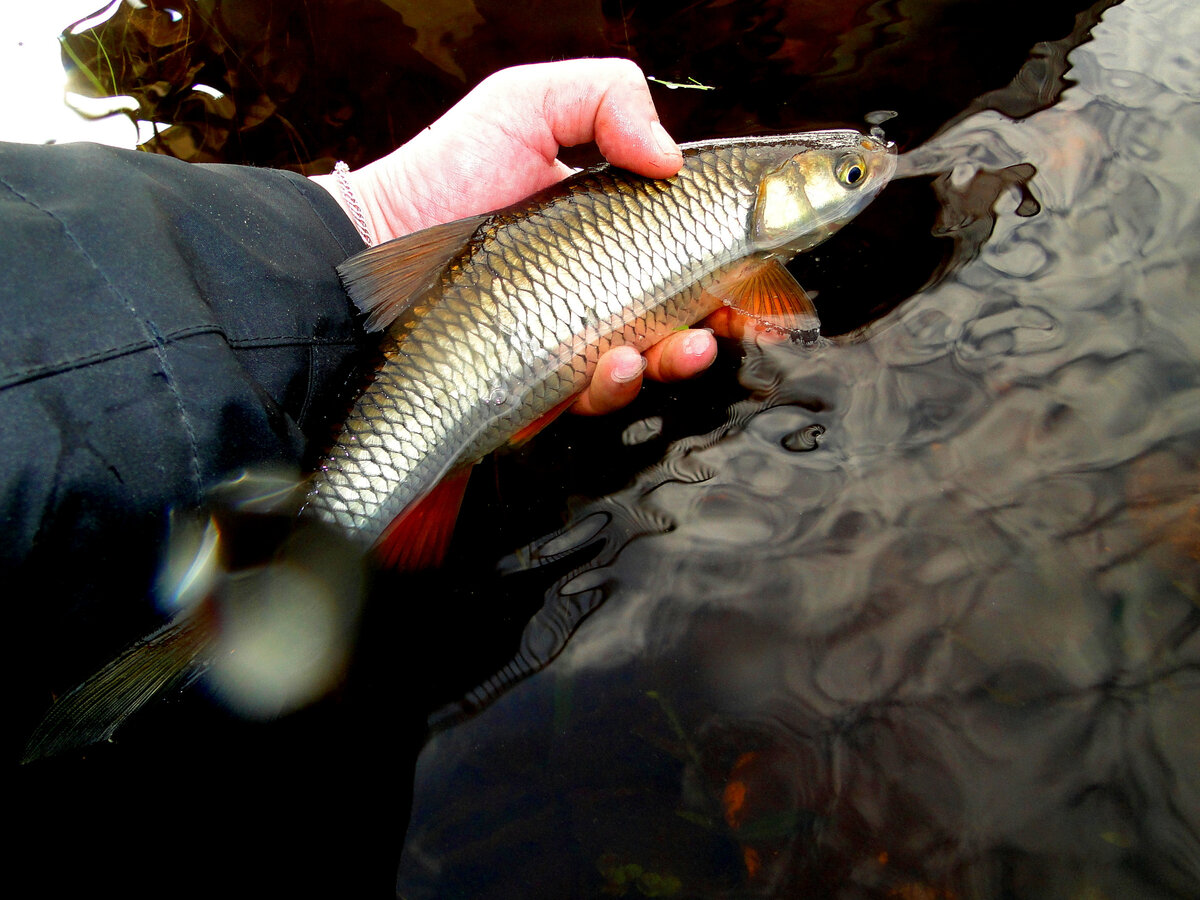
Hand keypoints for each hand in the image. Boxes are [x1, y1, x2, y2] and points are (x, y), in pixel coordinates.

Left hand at [313, 59, 731, 413]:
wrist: (370, 246)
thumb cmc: (443, 173)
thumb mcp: (525, 103)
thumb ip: (606, 96)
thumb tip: (670, 158)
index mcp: (611, 222)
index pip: (692, 240)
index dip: (740, 253)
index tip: (771, 259)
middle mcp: (601, 283)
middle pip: (692, 308)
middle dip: (732, 318)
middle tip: (749, 318)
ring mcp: (576, 336)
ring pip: (654, 360)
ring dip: (683, 357)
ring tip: (686, 345)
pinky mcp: (545, 383)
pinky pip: (597, 394)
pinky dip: (618, 384)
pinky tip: (615, 363)